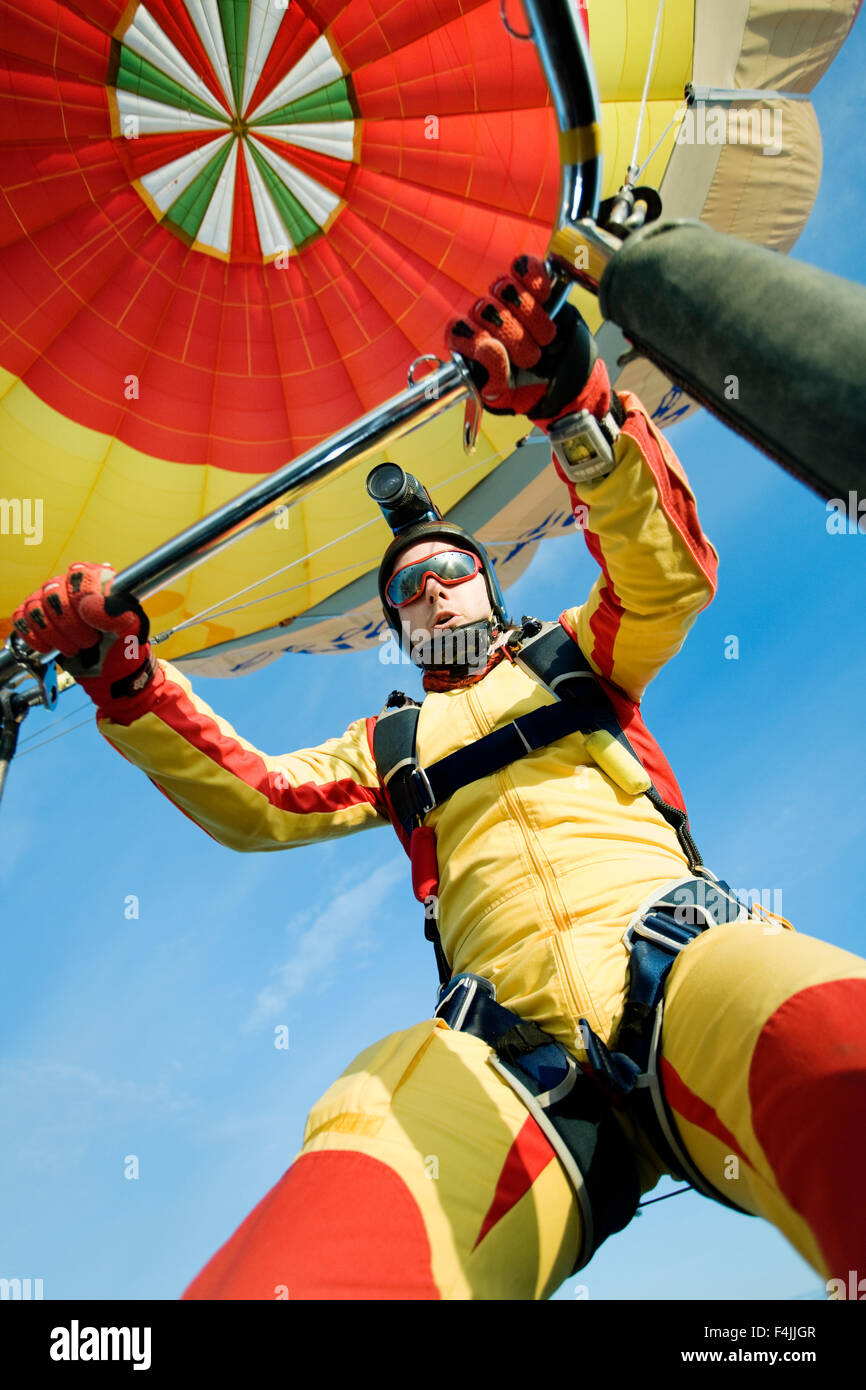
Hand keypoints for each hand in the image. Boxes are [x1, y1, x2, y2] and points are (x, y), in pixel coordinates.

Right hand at [12, 563, 156, 708]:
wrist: (111, 670)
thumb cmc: (123, 644)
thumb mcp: (131, 629)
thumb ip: (118, 613)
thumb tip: (91, 606)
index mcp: (96, 579)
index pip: (79, 575)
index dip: (84, 600)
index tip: (96, 624)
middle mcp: (69, 585)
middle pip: (53, 594)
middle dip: (71, 625)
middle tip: (90, 641)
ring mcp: (49, 601)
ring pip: (35, 608)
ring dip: (55, 635)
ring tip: (75, 648)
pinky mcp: (35, 619)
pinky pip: (22, 618)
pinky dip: (35, 636)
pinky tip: (51, 648)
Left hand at [445, 253, 610, 428]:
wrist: (560, 378)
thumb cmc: (525, 386)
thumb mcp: (504, 393)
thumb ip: (493, 378)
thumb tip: (491, 349)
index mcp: (468, 341)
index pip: (459, 328)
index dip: (479, 340)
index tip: (498, 354)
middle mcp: (483, 315)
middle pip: (487, 309)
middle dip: (515, 339)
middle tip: (531, 359)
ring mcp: (507, 297)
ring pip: (507, 289)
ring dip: (532, 318)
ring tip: (544, 339)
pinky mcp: (531, 282)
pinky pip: (526, 267)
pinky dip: (537, 281)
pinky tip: (546, 296)